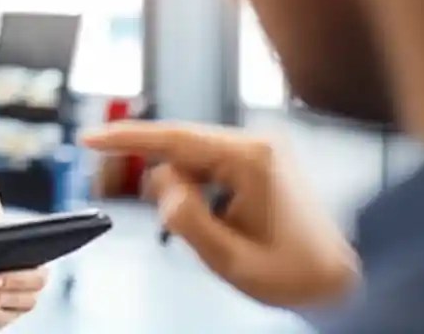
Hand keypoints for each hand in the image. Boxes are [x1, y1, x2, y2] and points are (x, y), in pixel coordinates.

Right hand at [83, 122, 360, 307]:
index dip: (126, 138)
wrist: (333, 284)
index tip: (90, 139)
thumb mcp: (227, 257)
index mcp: (250, 159)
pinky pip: (207, 167)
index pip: (174, 139)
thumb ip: (184, 217)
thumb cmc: (292, 274)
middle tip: (186, 227)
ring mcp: (259, 150)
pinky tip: (219, 221)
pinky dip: (199, 192)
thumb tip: (163, 185)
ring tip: (217, 234)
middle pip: (180, 150)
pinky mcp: (258, 161)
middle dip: (167, 185)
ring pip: (190, 161)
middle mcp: (256, 144)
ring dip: (187, 195)